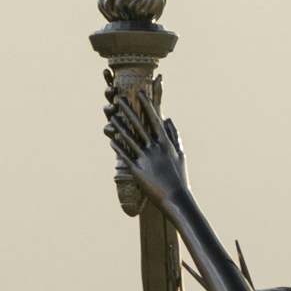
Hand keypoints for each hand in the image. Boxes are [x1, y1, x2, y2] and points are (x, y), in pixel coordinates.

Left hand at [104, 73, 186, 211]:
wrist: (175, 198)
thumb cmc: (179, 176)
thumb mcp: (179, 154)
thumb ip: (173, 135)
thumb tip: (168, 119)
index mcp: (165, 143)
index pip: (154, 119)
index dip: (147, 105)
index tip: (140, 93)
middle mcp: (155, 148)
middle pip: (139, 125)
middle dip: (128, 110)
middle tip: (119, 99)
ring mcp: (145, 159)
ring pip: (129, 138)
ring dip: (119, 126)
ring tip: (111, 116)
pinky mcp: (137, 170)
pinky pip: (125, 155)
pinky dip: (117, 146)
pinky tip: (110, 139)